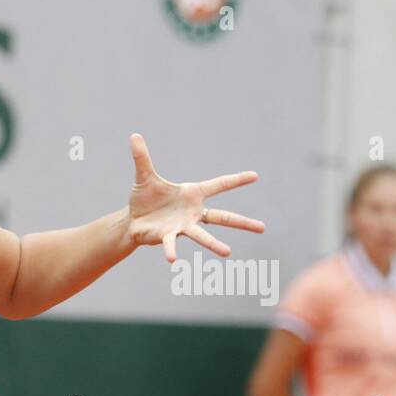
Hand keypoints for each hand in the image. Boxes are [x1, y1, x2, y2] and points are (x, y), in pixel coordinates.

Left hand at [125, 133, 264, 262]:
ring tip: (227, 252)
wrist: (133, 220)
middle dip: (242, 223)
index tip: (255, 176)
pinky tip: (172, 260)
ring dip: (214, 243)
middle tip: (263, 229)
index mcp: (192, 194)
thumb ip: (142, 157)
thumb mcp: (144, 176)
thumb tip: (134, 135)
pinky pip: (170, 243)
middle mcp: (192, 212)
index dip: (236, 180)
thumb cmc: (144, 199)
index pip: (219, 185)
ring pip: (202, 235)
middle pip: (223, 217)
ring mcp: (182, 226)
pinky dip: (171, 250)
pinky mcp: (167, 236)